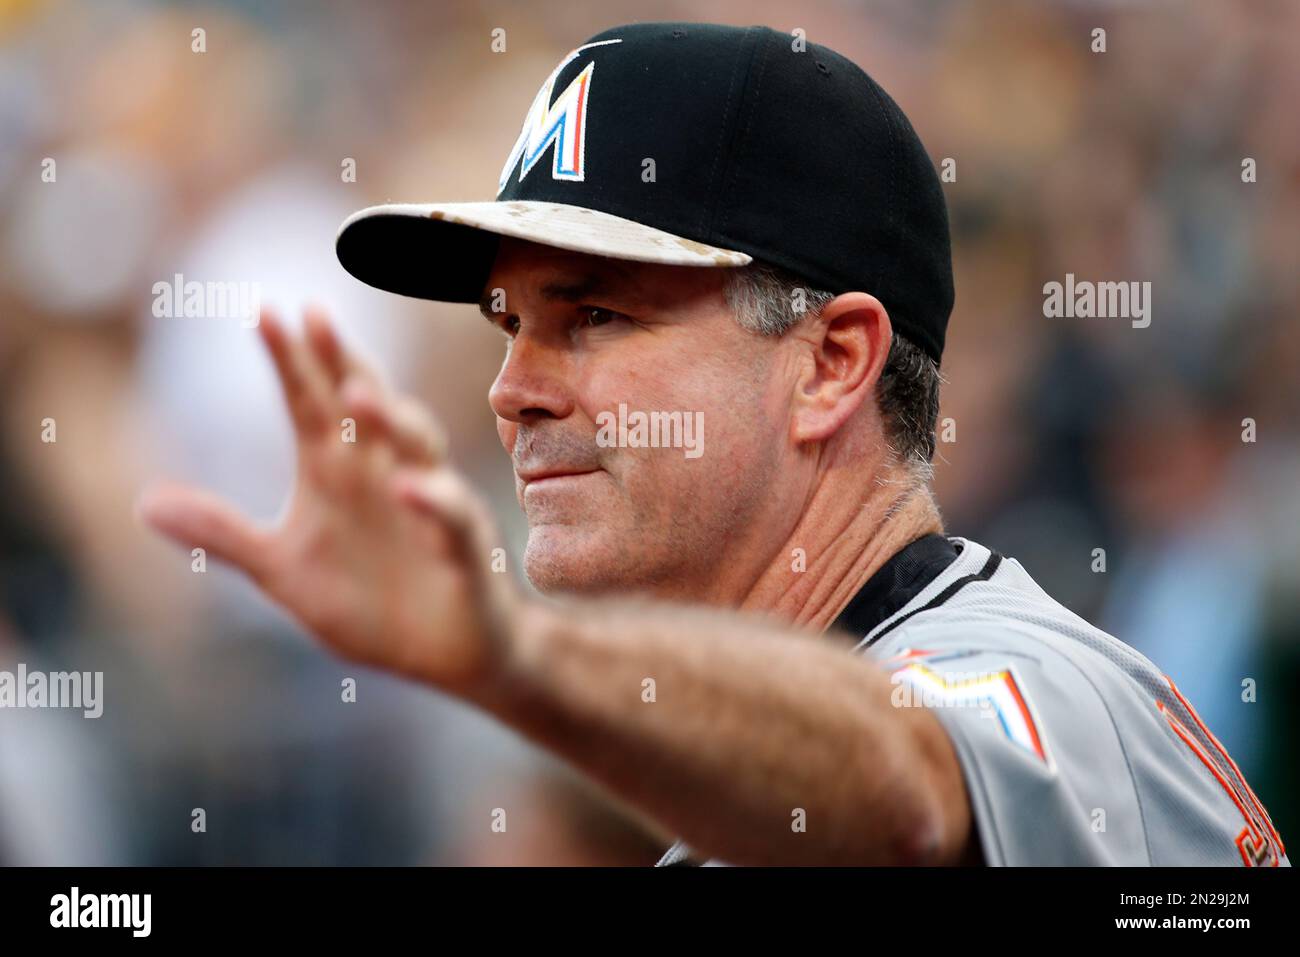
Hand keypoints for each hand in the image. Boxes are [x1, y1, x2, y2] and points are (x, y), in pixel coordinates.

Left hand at [136, 306, 517, 696]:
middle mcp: (387, 473)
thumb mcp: (284, 571)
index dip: (292, 363)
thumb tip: (143, 504)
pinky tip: (405, 488)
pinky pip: (451, 514)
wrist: (444, 654)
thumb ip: (224, 535)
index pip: (312, 406)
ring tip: (355, 392)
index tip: (265, 314)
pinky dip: (432, 499)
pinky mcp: (464, 546)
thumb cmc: (372, 603)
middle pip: (366, 406)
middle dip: (342, 362)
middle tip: (315, 316)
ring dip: (390, 417)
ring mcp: (430, 504)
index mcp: (340, 474)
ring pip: (416, 445)